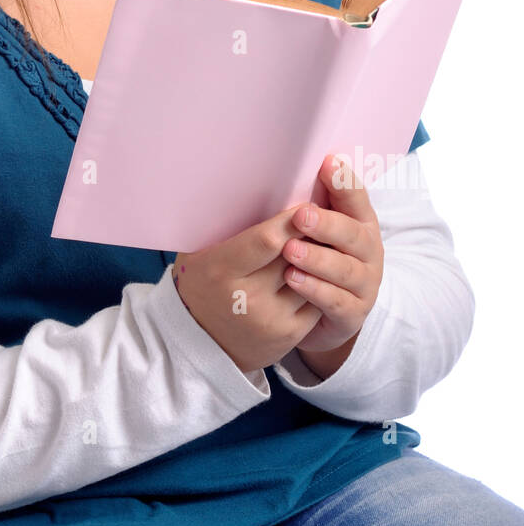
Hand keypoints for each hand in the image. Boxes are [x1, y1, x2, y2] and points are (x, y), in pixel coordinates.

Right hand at [173, 205, 324, 376]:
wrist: (200, 341)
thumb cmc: (202, 281)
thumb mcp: (199, 249)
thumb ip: (225, 223)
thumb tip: (256, 184)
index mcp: (222, 269)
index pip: (268, 239)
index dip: (291, 219)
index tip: (304, 203)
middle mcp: (247, 297)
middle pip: (295, 256)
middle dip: (312, 233)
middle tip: (323, 215)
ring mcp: (271, 319)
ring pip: (313, 277)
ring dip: (322, 257)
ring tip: (326, 239)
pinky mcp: (289, 335)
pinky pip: (317, 299)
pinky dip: (321, 282)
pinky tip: (320, 268)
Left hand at [281, 153, 383, 361]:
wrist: (328, 313)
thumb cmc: (320, 257)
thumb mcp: (319, 229)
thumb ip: (313, 202)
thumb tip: (296, 167)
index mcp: (361, 222)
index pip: (357, 197)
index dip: (344, 181)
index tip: (326, 163)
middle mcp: (369, 251)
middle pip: (352, 234)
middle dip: (327, 223)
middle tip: (301, 215)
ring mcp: (365, 284)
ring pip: (344, 269)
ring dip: (317, 259)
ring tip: (290, 251)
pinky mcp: (354, 314)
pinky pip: (336, 301)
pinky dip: (315, 290)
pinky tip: (294, 280)